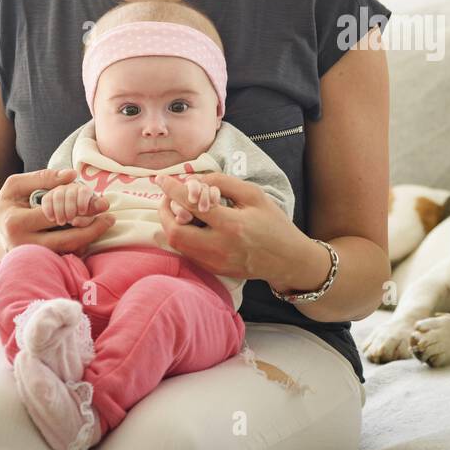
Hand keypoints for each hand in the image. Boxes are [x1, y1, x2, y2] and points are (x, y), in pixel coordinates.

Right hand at [0, 168, 114, 257]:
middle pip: (66, 240)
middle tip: (110, 218)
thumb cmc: (5, 209)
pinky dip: (80, 247)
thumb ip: (43, 177)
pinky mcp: (39, 267)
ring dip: (89, 239)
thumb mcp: (15, 187)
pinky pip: (65, 259)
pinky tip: (90, 234)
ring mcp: (31, 260)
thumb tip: (72, 175)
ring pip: (68, 252)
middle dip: (92, 228)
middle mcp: (23, 245)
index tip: (101, 202)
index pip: (55, 214)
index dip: (80, 207)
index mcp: (16, 223)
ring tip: (105, 223)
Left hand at [152, 172, 310, 288]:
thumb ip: (224, 183)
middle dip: (164, 212)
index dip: (173, 190)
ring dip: (172, 224)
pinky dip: (184, 236)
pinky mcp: (214, 270)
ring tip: (178, 209)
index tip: (161, 179)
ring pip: (178, 245)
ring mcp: (215, 262)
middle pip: (176, 231)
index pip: (192, 205)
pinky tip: (191, 224)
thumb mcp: (254, 195)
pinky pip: (189, 252)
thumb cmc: (274, 223)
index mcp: (232, 225)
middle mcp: (220, 246)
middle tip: (167, 198)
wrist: (287, 259)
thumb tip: (196, 179)